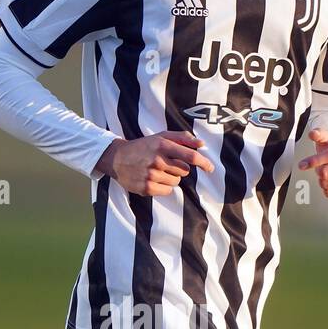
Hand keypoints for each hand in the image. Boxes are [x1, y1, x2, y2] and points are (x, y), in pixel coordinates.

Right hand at [96, 132, 213, 195]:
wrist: (117, 158)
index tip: (210, 168)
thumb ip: (182, 138)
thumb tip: (201, 144)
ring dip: (171, 177)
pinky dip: (164, 187)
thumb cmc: (143, 146)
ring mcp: (151, 175)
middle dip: (179, 168)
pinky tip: (153, 179)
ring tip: (157, 171)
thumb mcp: (160, 137)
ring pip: (176, 181)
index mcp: (162, 145)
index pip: (190, 156)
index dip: (203, 163)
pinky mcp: (146, 188)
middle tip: (165, 163)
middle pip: (184, 171)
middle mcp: (157, 160)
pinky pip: (167, 191)